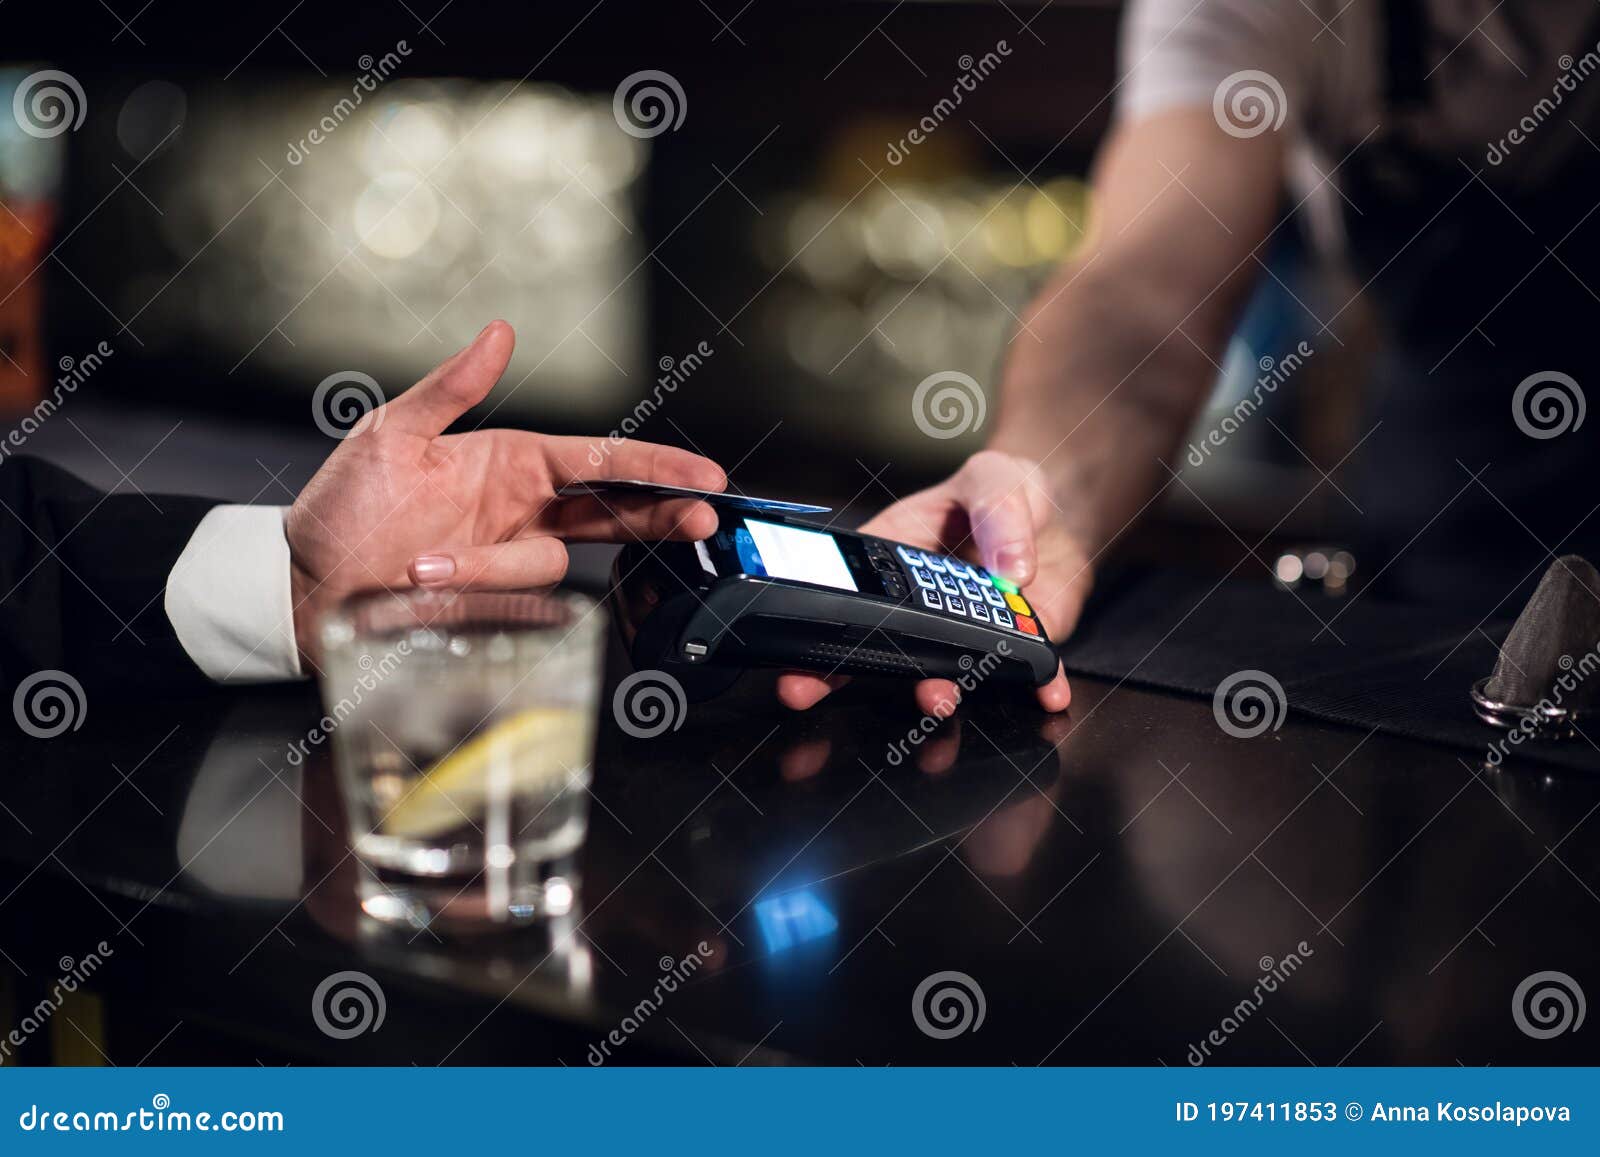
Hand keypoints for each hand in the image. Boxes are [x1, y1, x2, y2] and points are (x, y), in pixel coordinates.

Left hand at [286, 321, 724, 664]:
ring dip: (489, 566)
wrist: (304, 583)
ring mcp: (510, 560)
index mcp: (512, 462)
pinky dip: (472, 590)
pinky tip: (427, 585)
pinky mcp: (494, 605)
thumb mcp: (390, 435)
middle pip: (616, 512)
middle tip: (704, 521)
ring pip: (549, 563)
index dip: (657, 468)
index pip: (601, 461)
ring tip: (422, 567)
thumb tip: (500, 333)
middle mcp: (523, 511)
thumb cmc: (343, 507)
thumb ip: (451, 388)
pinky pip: (513, 599)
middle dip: (662, 515)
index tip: (705, 478)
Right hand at [776, 450, 1084, 715]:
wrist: (1059, 515)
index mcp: (896, 557)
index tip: (804, 655)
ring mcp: (966, 630)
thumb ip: (999, 514)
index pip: (848, 594)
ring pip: (943, 670)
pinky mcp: (1012, 645)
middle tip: (819, 692)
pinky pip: (1022, 671)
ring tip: (938, 699)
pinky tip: (1045, 691)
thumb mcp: (995, 478)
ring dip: (935, 691)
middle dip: (849, 676)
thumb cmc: (1007, 489)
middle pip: (878, 645)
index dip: (820, 628)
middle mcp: (922, 603)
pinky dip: (1035, 684)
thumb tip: (1011, 567)